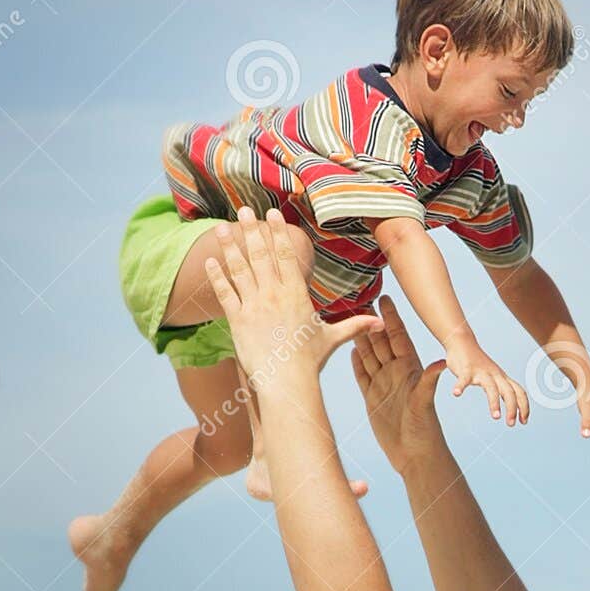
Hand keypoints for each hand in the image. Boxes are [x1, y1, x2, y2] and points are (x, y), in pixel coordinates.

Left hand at [203, 208, 383, 379]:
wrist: (287, 381)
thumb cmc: (310, 362)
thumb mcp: (333, 339)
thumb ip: (354, 326)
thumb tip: (380, 324)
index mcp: (296, 294)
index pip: (286, 255)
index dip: (278, 232)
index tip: (272, 214)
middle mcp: (274, 295)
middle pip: (261, 255)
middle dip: (252, 229)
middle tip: (244, 209)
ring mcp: (254, 306)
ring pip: (239, 268)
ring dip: (230, 245)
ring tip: (221, 226)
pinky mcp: (238, 320)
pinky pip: (224, 293)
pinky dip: (216, 275)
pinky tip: (209, 260)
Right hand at [351, 296, 448, 472]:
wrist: (415, 455)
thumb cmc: (425, 431)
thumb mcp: (425, 405)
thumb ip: (429, 382)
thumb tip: (440, 363)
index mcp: (411, 370)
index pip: (399, 338)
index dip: (392, 319)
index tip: (385, 298)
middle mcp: (397, 374)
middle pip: (382, 343)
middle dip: (372, 322)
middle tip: (361, 300)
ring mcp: (384, 385)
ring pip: (370, 356)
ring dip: (362, 338)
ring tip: (351, 319)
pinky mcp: (373, 399)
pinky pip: (363, 376)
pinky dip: (357, 363)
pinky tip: (350, 349)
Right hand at [445, 336, 529, 426]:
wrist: (463, 341)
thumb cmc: (477, 362)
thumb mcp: (494, 375)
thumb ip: (501, 388)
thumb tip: (512, 404)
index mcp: (502, 378)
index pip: (519, 392)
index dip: (524, 406)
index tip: (524, 421)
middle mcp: (495, 375)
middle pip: (509, 392)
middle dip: (512, 408)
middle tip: (511, 424)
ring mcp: (481, 372)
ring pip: (491, 388)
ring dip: (494, 402)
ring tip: (496, 416)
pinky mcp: (466, 369)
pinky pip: (464, 379)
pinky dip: (460, 386)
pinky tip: (455, 394)